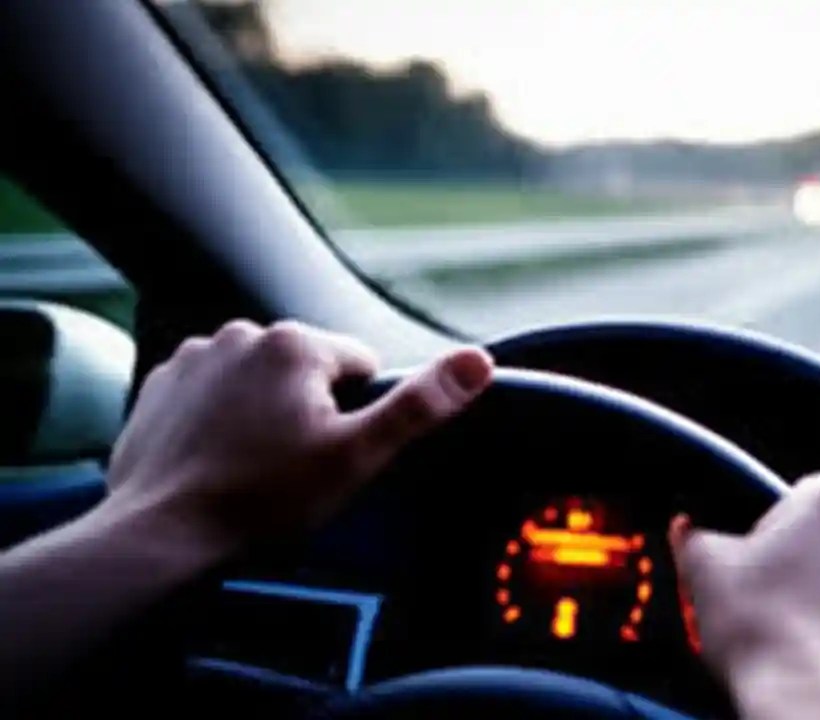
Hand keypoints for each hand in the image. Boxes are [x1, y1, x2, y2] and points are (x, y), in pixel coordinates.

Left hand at [104, 319, 492, 556]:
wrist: (162, 535)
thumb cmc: (261, 500)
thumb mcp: (357, 456)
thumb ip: (419, 405)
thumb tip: (478, 361)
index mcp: (296, 344)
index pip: (361, 367)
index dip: (356, 417)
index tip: (329, 455)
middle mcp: (241, 334)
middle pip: (308, 373)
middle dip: (309, 413)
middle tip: (292, 468)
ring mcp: (194, 358)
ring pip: (260, 383)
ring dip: (263, 414)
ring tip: (252, 468)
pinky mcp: (161, 387)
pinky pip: (212, 396)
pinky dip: (220, 422)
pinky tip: (219, 462)